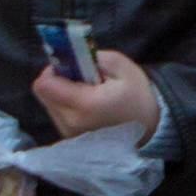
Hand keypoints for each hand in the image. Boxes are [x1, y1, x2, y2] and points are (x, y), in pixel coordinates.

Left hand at [31, 52, 163, 140]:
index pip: (44, 84)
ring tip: (88, 93)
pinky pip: (58, 115)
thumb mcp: (121, 66)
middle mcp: (71, 123)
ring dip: (63, 94)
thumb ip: (92, 57)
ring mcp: (69, 134)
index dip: (53, 69)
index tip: (71, 65)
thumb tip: (70, 55)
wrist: (152, 129)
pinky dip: (68, 106)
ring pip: (49, 105)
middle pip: (43, 94)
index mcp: (84, 104)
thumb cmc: (138, 96)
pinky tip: (89, 106)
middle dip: (59, 80)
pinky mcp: (70, 139)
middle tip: (82, 78)